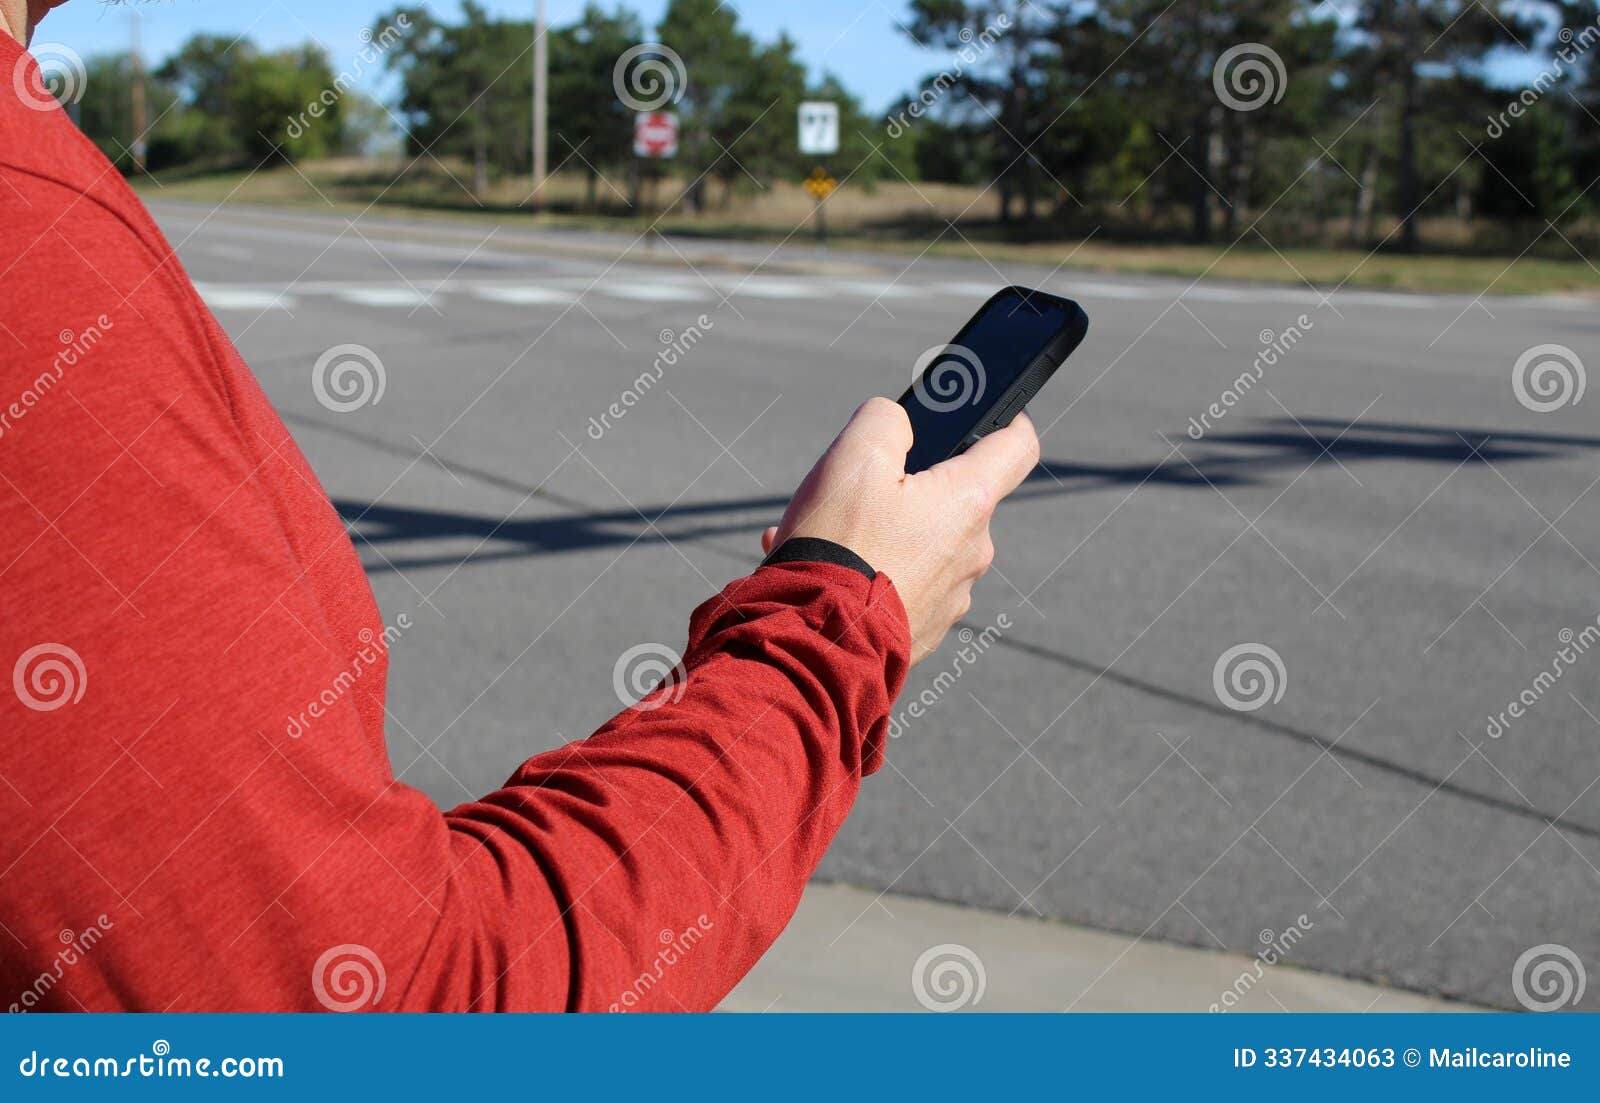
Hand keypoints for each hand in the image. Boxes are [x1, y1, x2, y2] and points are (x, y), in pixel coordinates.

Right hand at [762, 397, 1037, 663]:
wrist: (821, 644)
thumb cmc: (841, 547)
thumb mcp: (853, 458)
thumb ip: (885, 420)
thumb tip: (897, 422)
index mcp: (969, 502)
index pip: (1018, 446)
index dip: (1008, 419)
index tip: (993, 411)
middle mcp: (973, 551)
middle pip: (954, 498)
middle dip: (910, 484)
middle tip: (858, 484)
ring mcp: (951, 595)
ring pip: (919, 543)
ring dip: (878, 531)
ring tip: (820, 534)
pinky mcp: (923, 629)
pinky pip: (899, 583)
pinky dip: (866, 569)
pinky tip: (816, 566)